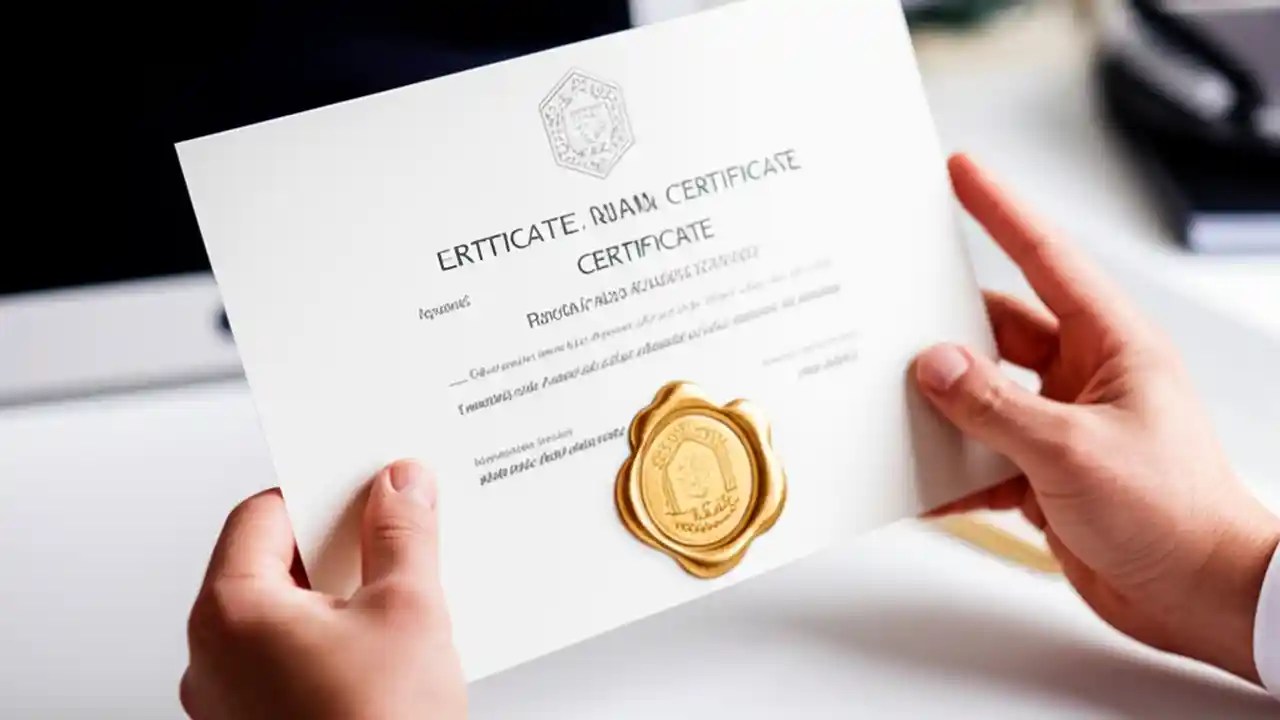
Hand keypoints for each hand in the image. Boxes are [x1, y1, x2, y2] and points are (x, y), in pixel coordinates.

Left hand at [180, 461, 465, 719]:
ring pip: (289, 614)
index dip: (323, 489)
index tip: (370, 482)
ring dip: (345, 593)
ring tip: (404, 589)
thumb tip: (401, 488)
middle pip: (276, 563)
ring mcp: (235, 701)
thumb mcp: (408, 610)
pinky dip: (339, 639)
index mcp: (230, 613)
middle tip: (397, 528)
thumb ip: (403, 533)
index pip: (265, 512)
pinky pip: (295, 659)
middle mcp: (215, 658)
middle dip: (343, 542)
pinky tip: (390, 642)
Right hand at [918, 155, 1279, 682]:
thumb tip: (934, 364)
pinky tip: (920, 483)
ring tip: (890, 402)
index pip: (1046, 259)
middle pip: (998, 330)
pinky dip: (952, 470)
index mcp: (1111, 345)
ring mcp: (1062, 425)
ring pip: (982, 395)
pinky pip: (983, 456)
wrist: (1200, 598)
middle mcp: (1084, 376)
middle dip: (945, 327)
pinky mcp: (1045, 473)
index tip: (960, 171)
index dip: (1000, 210)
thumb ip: (995, 406)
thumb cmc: (1173, 514)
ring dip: (943, 405)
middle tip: (889, 309)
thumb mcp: (1073, 451)